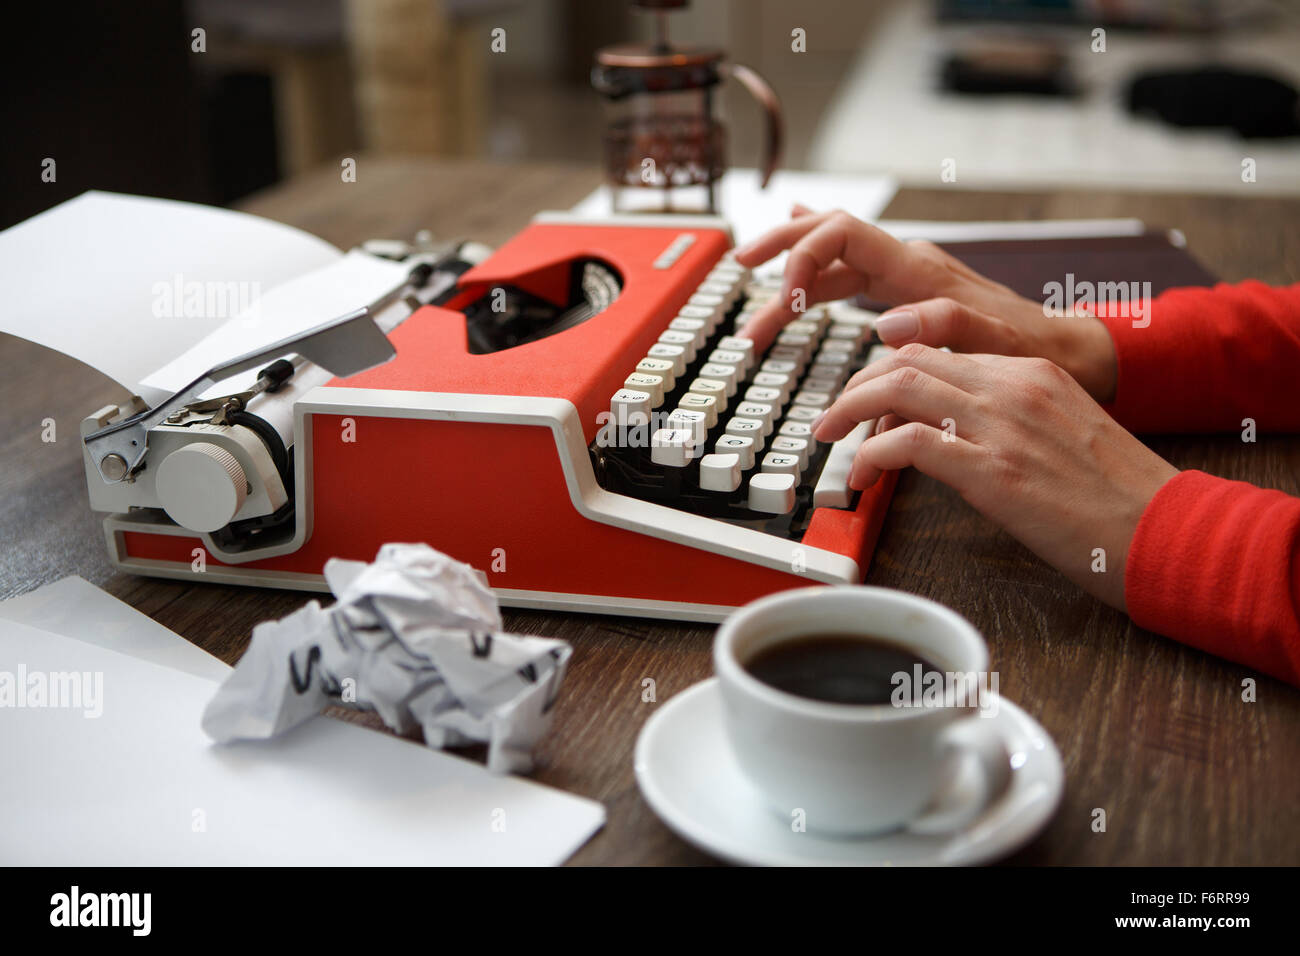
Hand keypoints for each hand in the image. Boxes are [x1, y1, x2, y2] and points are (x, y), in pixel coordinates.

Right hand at [733, 208, 1118, 401]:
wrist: (1072, 351)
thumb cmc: (1036, 351)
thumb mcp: (996, 344)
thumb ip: (944, 326)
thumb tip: (883, 323)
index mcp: (919, 270)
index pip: (842, 235)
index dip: (802, 255)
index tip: (783, 297)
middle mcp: (908, 265)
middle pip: (827, 237)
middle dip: (779, 251)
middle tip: (740, 268)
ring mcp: (906, 278)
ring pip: (833, 264)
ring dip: (791, 285)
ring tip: (757, 315)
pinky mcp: (908, 296)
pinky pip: (850, 275)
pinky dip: (817, 276)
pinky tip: (799, 276)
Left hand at [812, 344, 1177, 609]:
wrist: (1165, 529)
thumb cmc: (1118, 496)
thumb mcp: (1062, 433)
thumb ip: (1009, 419)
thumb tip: (952, 436)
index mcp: (1030, 372)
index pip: (935, 352)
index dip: (886, 374)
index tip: (864, 402)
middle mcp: (1012, 386)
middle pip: (907, 359)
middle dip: (855, 386)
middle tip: (831, 418)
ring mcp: (1002, 425)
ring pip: (899, 389)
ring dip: (849, 412)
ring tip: (829, 440)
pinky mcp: (994, 471)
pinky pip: (910, 443)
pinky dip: (872, 456)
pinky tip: (863, 476)